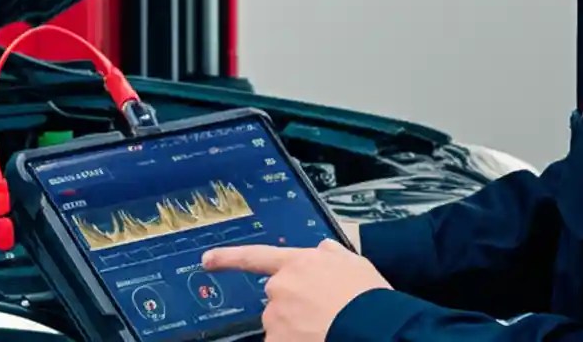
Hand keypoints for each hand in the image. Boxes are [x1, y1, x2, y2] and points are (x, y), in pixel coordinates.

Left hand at [202, 238, 390, 341]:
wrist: (375, 327)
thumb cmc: (368, 297)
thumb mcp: (354, 264)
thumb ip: (331, 255)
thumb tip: (322, 250)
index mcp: (298, 263)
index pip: (255, 257)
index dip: (228, 258)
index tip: (207, 260)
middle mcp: (280, 288)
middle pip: (277, 300)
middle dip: (293, 308)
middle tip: (322, 316)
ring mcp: (277, 319)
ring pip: (281, 326)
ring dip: (297, 330)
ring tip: (328, 329)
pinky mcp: (277, 341)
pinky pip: (282, 341)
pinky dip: (295, 341)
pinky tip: (321, 338)